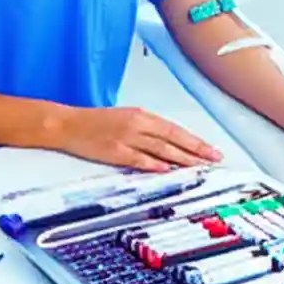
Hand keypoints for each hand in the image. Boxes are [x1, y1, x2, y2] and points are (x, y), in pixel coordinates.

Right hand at [52, 106, 223, 172]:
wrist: (68, 124)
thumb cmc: (96, 122)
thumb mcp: (124, 119)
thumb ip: (146, 130)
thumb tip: (168, 146)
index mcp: (140, 114)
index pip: (174, 129)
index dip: (194, 140)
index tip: (211, 149)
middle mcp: (137, 124)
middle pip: (173, 139)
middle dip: (196, 150)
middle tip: (214, 159)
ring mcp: (127, 138)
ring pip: (161, 149)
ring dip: (182, 160)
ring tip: (199, 167)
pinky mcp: (115, 152)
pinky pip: (140, 159)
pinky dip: (155, 164)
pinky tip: (169, 169)